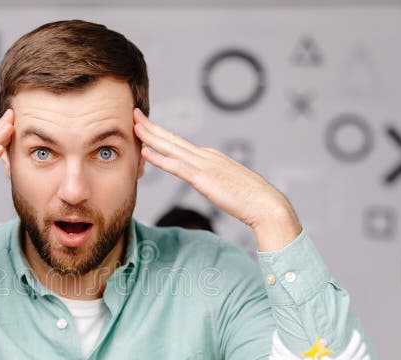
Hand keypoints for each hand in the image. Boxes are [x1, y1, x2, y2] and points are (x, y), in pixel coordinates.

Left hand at [133, 109, 300, 250]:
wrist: (266, 204)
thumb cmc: (250, 199)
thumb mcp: (227, 184)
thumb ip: (214, 180)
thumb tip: (206, 182)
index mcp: (211, 156)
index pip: (180, 143)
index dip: (161, 133)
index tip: (147, 125)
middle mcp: (206, 155)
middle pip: (173, 138)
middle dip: (152, 126)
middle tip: (134, 114)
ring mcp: (205, 165)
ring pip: (171, 147)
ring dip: (151, 136)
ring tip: (134, 125)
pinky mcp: (204, 178)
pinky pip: (176, 166)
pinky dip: (159, 158)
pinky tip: (145, 152)